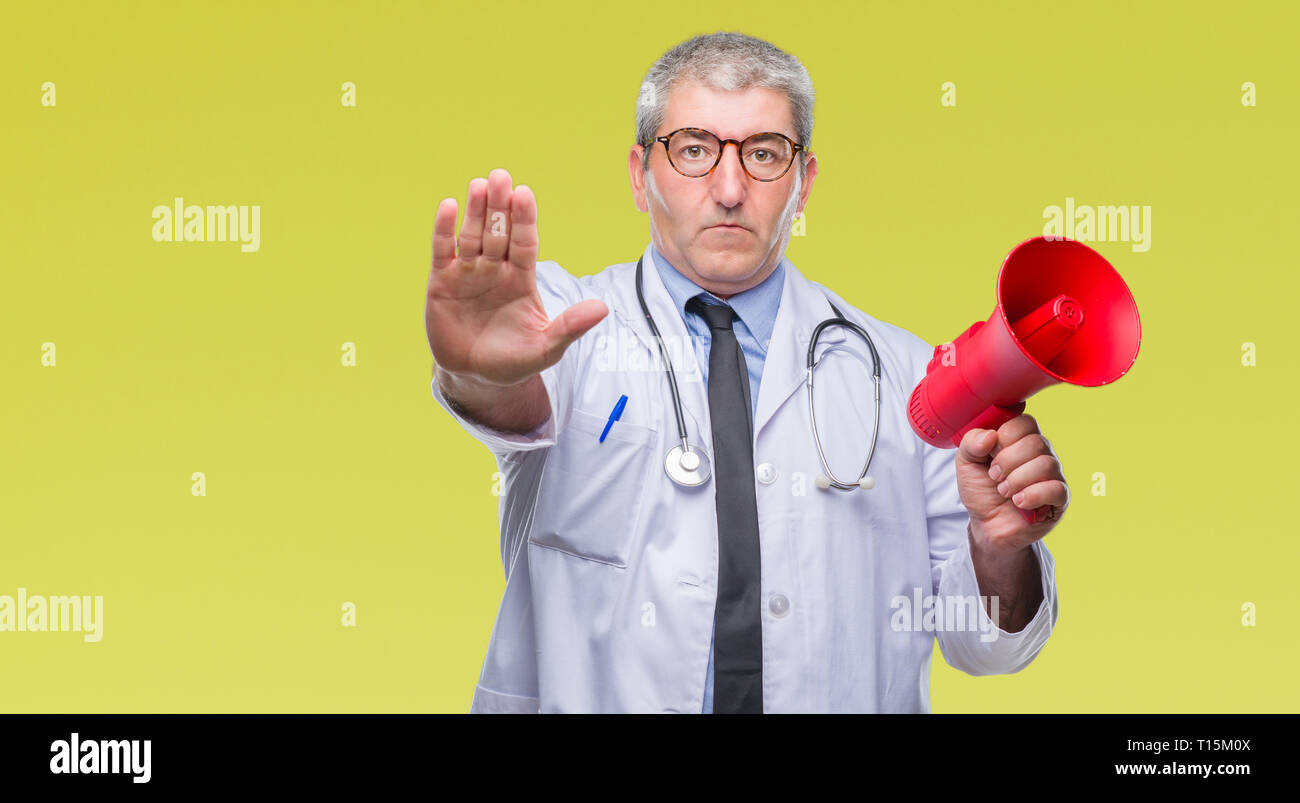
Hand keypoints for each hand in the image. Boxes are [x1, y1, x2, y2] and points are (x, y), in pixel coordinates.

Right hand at [425, 168, 607, 386]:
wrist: (475, 377)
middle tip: (501, 177)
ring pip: (472, 235)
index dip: (525, 219)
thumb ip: (570, 327)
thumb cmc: (513, 361)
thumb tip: (602, 308)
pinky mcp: (441, 281)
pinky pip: (443, 250)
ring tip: (479, 184)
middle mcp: (495, 269)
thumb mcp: (545, 349)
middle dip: (499, 206)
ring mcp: (468, 272)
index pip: (525, 242)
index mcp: (522, 278)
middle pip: (498, 232)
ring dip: (475, 210)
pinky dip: (444, 230)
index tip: (525, 194)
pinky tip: (448, 207)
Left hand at [955, 414, 1068, 552]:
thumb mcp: (966, 463)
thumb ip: (970, 443)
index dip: (1005, 437)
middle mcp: (1041, 454)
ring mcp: (1053, 475)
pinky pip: (1056, 489)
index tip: (990, 454)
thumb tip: (990, 435)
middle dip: (1007, 462)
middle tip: (994, 476)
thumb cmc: (981, 491)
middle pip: (1036, 443)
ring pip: (1046, 465)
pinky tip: (1018, 502)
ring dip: (1017, 480)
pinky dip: (1032, 495)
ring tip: (1004, 492)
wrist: (987, 525)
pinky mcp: (1060, 498)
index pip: (1025, 422)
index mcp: (1021, 440)